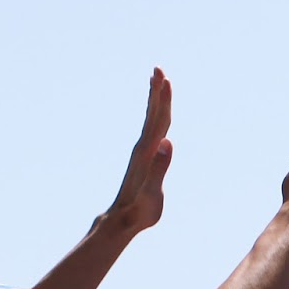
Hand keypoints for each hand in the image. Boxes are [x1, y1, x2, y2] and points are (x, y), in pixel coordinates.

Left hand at [106, 67, 173, 232]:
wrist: (122, 220)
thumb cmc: (140, 210)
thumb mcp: (152, 193)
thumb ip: (159, 168)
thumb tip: (166, 142)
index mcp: (147, 152)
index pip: (158, 120)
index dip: (163, 100)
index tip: (166, 80)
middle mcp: (142, 148)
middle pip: (152, 114)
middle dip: (157, 91)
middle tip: (158, 69)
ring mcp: (141, 151)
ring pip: (150, 119)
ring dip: (153, 98)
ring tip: (156, 79)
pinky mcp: (142, 157)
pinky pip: (149, 129)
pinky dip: (152, 115)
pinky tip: (154, 110)